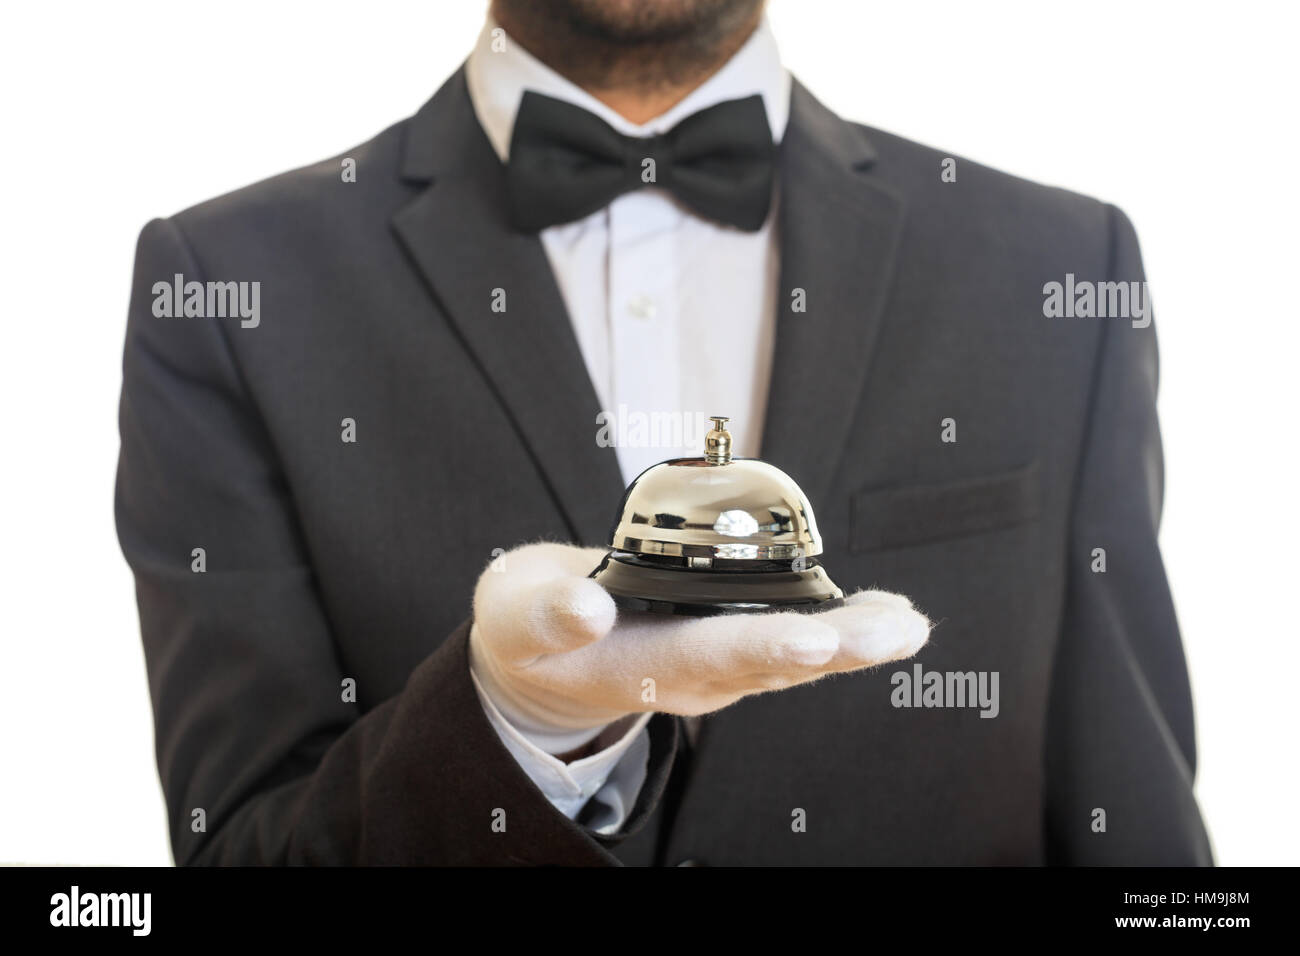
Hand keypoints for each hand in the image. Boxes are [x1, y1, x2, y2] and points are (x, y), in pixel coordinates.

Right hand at [469, 542, 930, 738]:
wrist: (546, 661)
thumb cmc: (531, 631)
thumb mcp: (516, 618)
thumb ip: (546, 614)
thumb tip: (588, 607)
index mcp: (641, 665)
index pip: (710, 654)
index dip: (764, 647)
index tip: (815, 640)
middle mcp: (692, 673)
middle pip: (774, 663)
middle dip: (840, 647)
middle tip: (897, 631)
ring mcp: (716, 665)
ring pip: (794, 658)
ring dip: (854, 640)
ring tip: (906, 623)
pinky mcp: (728, 647)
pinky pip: (793, 640)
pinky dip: (841, 626)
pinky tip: (886, 611)